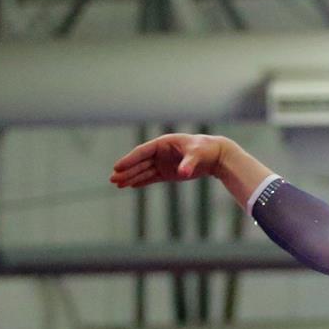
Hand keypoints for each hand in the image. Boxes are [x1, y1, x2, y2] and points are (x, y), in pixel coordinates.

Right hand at [109, 133, 228, 187]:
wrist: (215, 155)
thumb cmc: (206, 150)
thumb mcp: (198, 155)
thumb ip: (188, 163)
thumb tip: (182, 172)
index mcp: (163, 143)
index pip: (142, 152)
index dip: (129, 160)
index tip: (117, 167)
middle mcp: (160, 152)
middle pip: (139, 162)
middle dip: (126, 171)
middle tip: (113, 179)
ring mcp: (163, 162)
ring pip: (143, 171)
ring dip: (130, 177)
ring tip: (117, 184)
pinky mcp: (168, 172)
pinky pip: (151, 177)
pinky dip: (141, 181)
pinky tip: (130, 185)